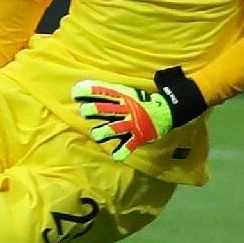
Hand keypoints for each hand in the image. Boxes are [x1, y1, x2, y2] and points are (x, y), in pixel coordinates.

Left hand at [72, 68, 206, 161]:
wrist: (168, 110)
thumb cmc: (142, 101)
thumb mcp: (126, 92)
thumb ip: (108, 92)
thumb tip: (85, 88)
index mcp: (122, 97)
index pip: (101, 92)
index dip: (87, 91)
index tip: (75, 93)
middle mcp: (125, 110)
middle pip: (102, 109)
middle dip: (90, 111)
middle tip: (86, 112)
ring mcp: (131, 124)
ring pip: (111, 129)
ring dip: (100, 132)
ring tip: (97, 133)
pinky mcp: (138, 137)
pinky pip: (127, 147)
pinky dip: (120, 152)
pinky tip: (115, 154)